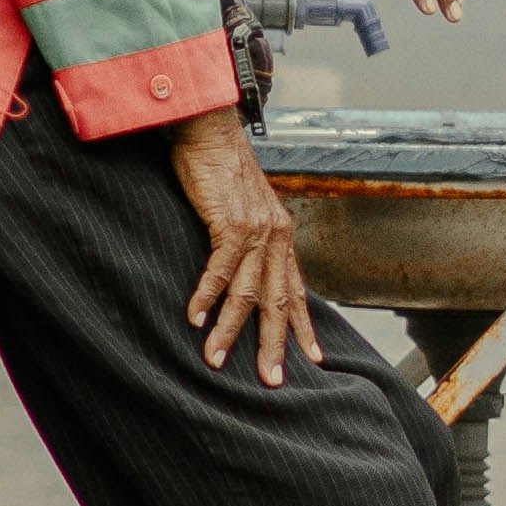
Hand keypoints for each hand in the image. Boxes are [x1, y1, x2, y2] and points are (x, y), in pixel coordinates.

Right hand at [170, 107, 322, 387]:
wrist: (210, 126)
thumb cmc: (219, 165)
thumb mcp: (241, 206)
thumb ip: (245, 235)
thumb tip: (236, 262)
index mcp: (281, 233)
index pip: (296, 289)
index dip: (303, 325)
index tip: (312, 357)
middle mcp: (277, 235)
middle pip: (278, 301)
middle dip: (274, 344)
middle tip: (271, 380)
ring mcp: (257, 229)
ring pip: (247, 293)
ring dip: (229, 329)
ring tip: (214, 358)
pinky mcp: (232, 222)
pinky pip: (220, 270)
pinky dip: (206, 296)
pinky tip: (193, 318)